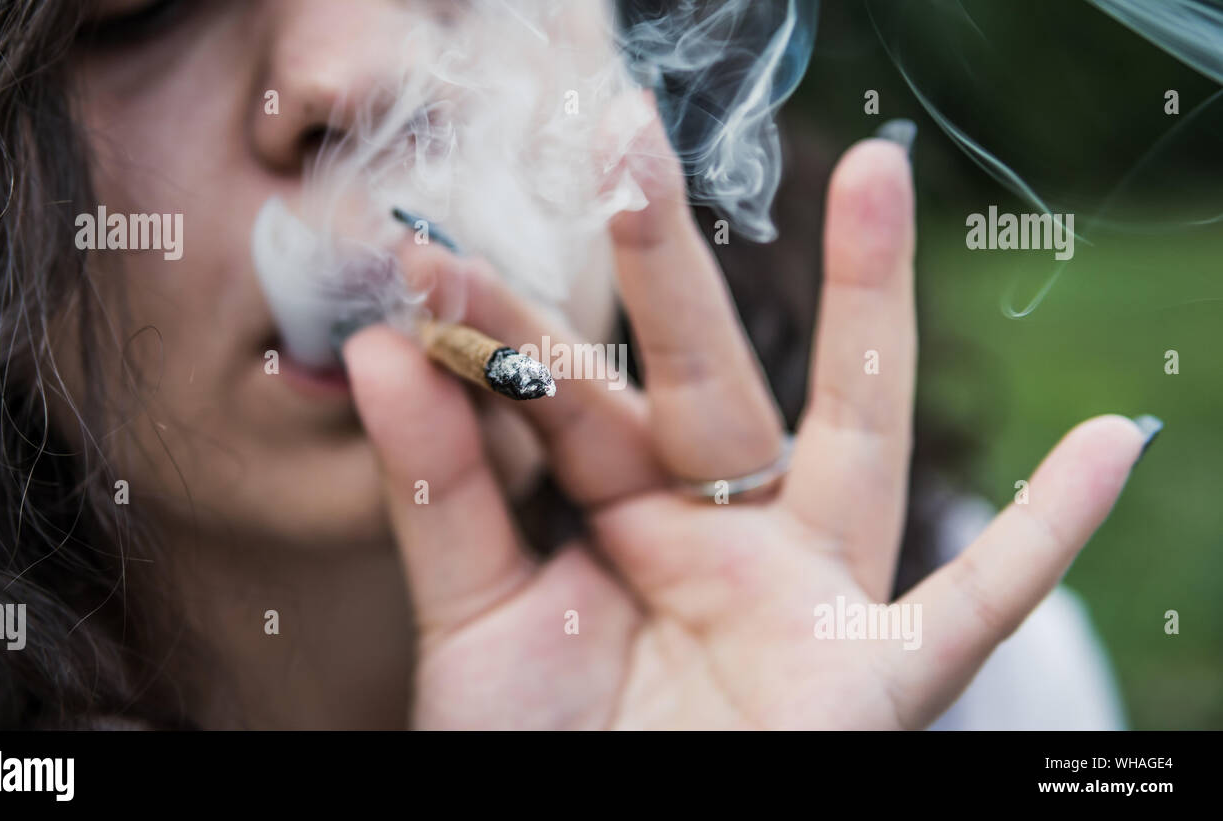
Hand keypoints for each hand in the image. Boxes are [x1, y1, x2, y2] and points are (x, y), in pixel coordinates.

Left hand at [341, 113, 1148, 729]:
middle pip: (708, 382)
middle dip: (669, 269)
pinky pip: (977, 608)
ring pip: (853, 437)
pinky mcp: (874, 681)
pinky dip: (1052, 536)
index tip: (427, 254)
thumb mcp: (475, 619)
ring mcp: (806, 598)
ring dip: (872, 311)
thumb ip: (443, 491)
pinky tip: (1116, 440)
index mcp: (623, 521)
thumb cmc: (531, 755)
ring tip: (880, 173)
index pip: (573, 400)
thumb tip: (375, 348)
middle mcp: (723, 539)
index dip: (506, 329)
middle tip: (625, 139)